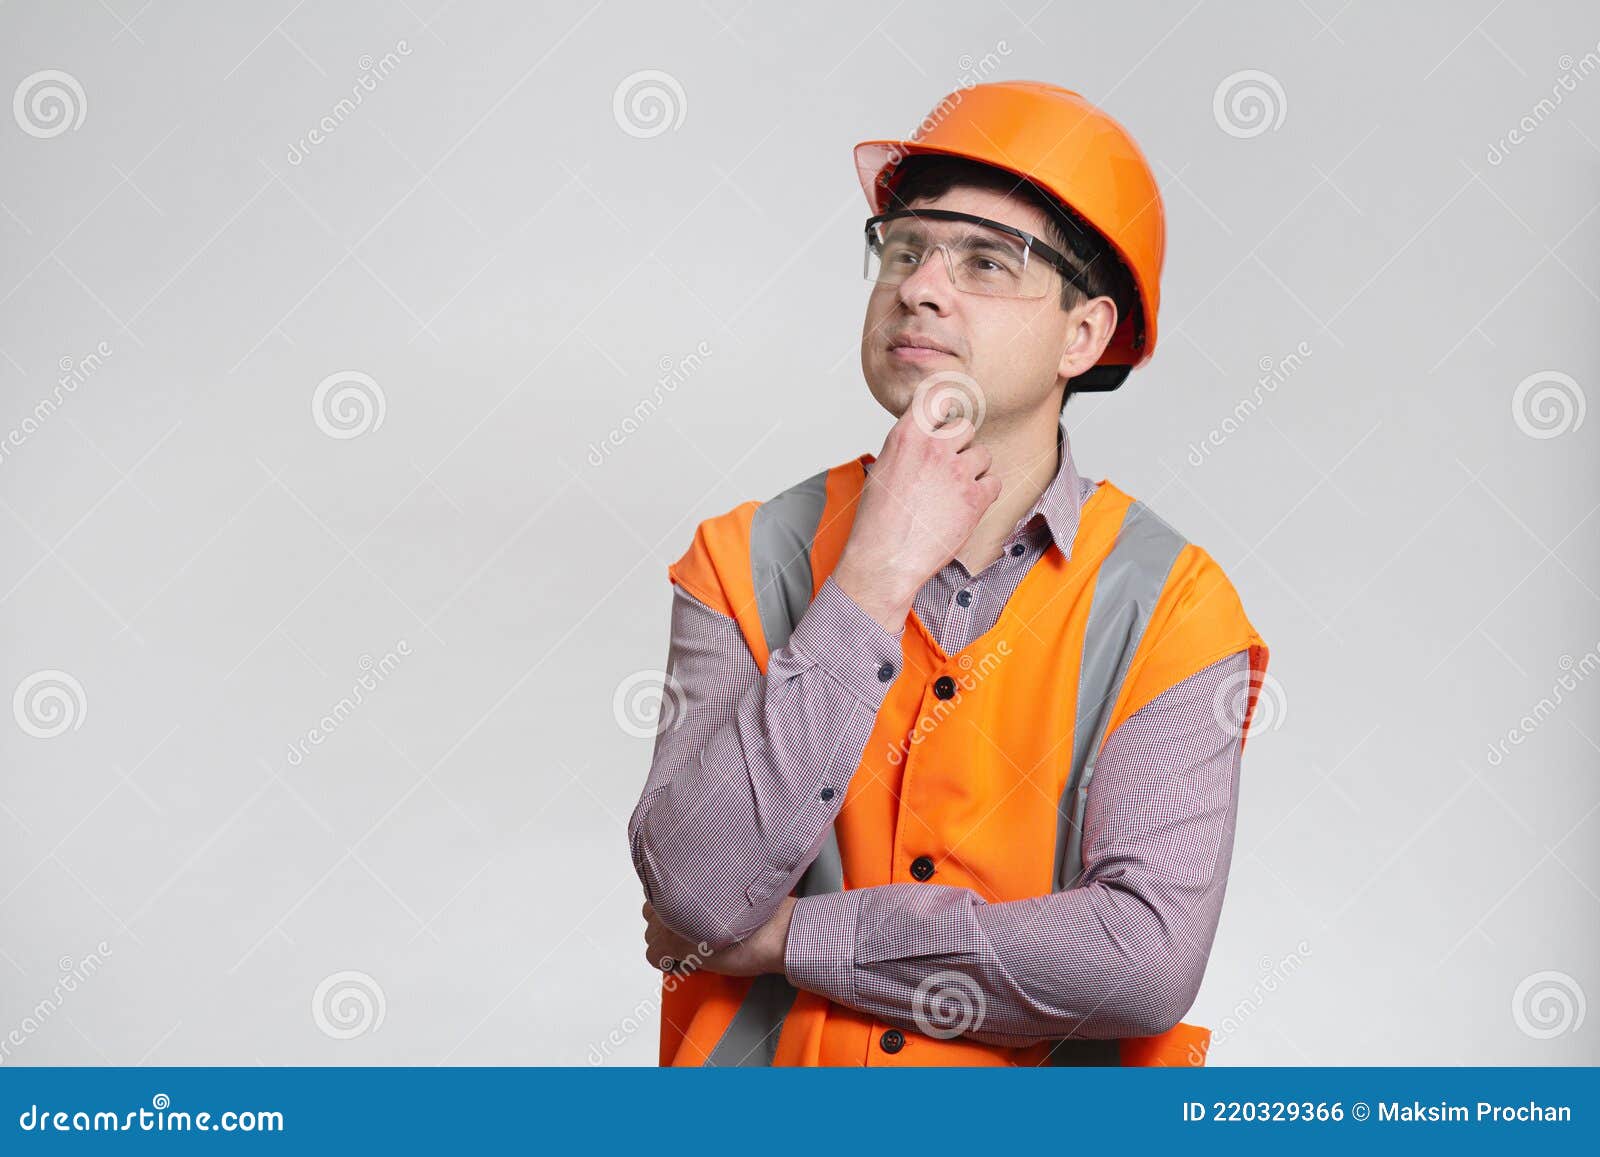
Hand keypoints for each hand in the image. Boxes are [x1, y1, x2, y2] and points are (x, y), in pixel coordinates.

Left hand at [642, 897, 796, 978]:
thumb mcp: (732, 892)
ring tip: (694, 947)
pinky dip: (668, 963)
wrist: (776, 931)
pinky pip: (654, 957)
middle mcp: (675, 893)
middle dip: (667, 925)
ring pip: (651, 935)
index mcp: (690, 875)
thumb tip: (693, 901)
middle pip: (651, 912)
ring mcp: (671, 918)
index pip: (659, 890)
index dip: (673, 908)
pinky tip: (689, 962)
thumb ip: (708, 889)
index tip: (688, 917)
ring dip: (668, 943)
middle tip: (692, 934)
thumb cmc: (763, 913)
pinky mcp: (673, 944)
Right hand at [833, 403, 1000, 631]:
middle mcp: (934, 447)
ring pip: (983, 454)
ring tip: (954, 492)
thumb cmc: (878, 521)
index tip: (949, 413)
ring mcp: (958, 471)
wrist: (885, 559)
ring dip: (974, 470)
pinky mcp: (976, 498)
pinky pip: (994, 482)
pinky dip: (985, 493)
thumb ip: (909, 446)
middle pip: (966, 427)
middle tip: (947, 468)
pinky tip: (965, 506)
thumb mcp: (884, 468)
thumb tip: (928, 437)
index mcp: (907, 435)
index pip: (937, 396)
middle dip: (961, 445)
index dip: (947, 405)